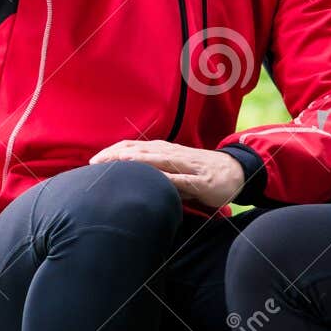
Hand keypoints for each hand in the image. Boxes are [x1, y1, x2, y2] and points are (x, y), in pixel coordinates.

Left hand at [89, 140, 246, 208]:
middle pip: (141, 151)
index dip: (113, 152)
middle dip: (117, 156)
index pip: (135, 147)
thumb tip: (130, 182)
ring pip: (159, 161)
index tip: (93, 161)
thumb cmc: (202, 172)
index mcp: (166, 151)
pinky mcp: (201, 181)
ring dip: (137, 161)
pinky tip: (154, 183)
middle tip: (94, 163)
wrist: (238, 172)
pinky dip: (167, 180)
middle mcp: (174, 154)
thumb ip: (155, 174)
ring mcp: (188, 166)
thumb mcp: (175, 170)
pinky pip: (182, 180)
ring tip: (117, 163)